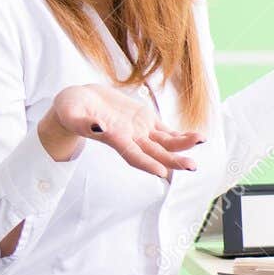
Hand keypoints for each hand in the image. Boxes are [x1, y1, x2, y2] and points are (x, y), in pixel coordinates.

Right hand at [41, 82, 202, 179]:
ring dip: (183, 144)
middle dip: (173, 160)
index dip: (146, 164)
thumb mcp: (71, 111)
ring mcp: (139, 130)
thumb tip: (97, 127)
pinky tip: (197, 137)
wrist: (80, 102)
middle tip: (192, 166)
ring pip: (165, 141)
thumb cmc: (71, 108)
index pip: (132, 155)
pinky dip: (180, 135)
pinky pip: (166, 130)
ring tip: (202, 140)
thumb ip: (83, 122)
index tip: (161, 172)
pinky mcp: (145, 119)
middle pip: (155, 153)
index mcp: (113, 138)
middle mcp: (129, 139)